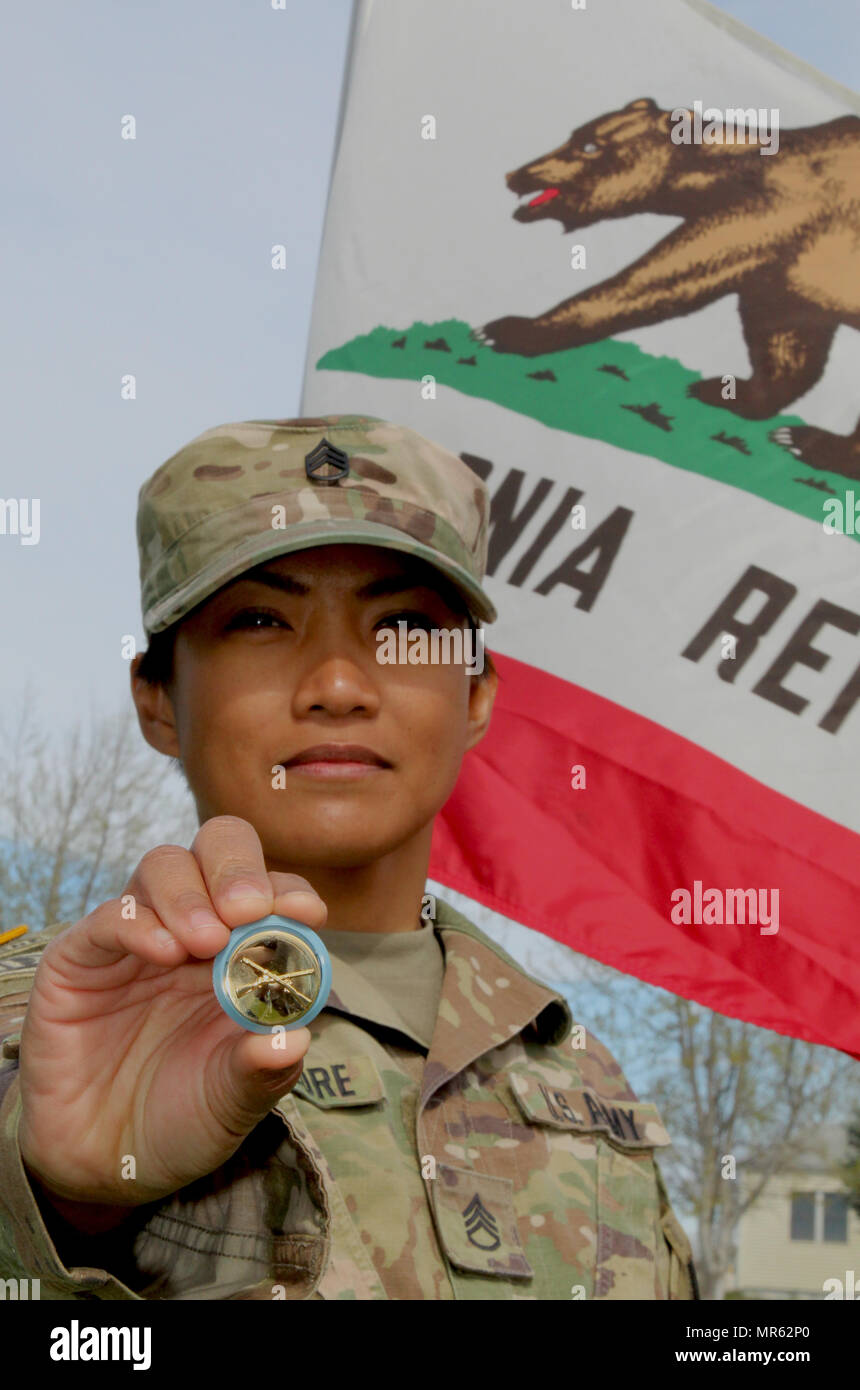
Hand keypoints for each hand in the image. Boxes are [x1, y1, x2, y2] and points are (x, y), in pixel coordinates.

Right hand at [18, 816, 324, 1213]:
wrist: (106, 1164)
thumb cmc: (183, 1118)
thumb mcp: (235, 1102)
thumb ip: (264, 1070)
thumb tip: (296, 1037)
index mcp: (244, 952)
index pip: (272, 891)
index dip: (290, 891)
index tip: (306, 915)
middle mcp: (193, 931)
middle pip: (217, 850)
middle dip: (239, 868)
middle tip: (249, 909)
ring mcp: (137, 940)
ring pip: (164, 867)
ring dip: (191, 895)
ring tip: (207, 942)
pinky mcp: (81, 959)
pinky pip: (110, 916)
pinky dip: (139, 924)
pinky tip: (163, 954)